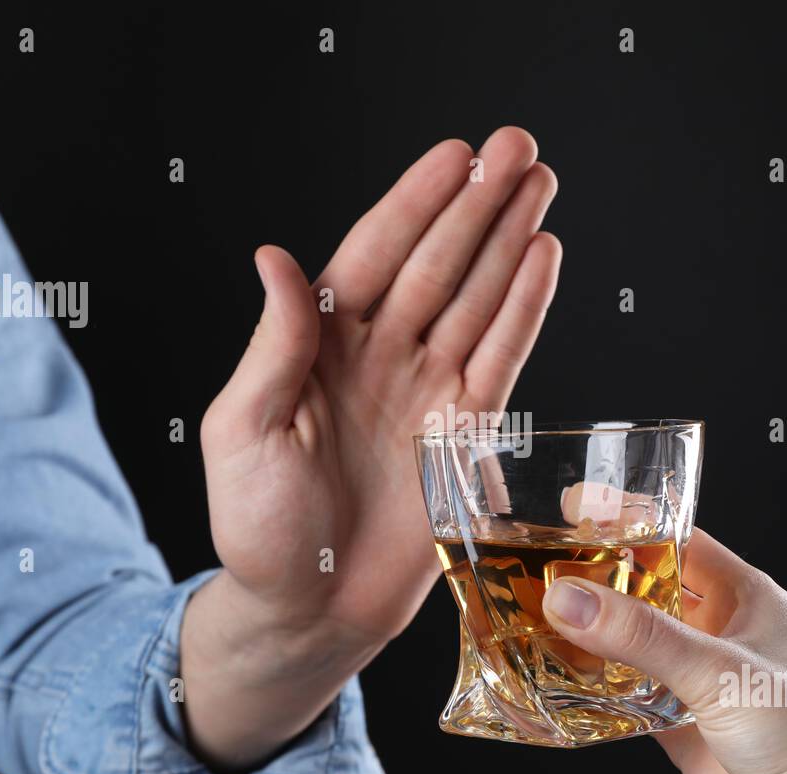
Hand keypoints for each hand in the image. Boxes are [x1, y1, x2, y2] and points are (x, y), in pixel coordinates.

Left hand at [182, 129, 560, 768]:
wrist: (307, 613)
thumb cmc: (257, 531)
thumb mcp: (242, 432)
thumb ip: (273, 347)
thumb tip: (275, 258)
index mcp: (318, 347)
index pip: (375, 254)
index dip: (417, 202)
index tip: (456, 155)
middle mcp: (377, 358)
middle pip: (437, 263)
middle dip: (477, 204)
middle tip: (520, 148)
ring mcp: (423, 393)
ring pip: (475, 299)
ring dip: (508, 241)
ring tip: (541, 184)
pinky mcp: (463, 435)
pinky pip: (499, 358)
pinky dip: (523, 309)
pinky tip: (543, 259)